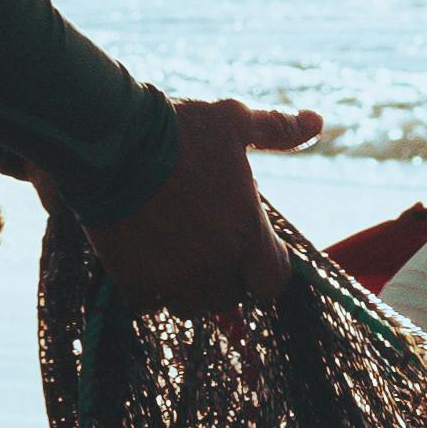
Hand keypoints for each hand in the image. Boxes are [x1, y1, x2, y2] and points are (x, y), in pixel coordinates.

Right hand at [91, 95, 327, 313]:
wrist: (110, 140)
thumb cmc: (178, 128)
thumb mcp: (233, 121)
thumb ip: (277, 130)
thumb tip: (316, 122)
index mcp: (247, 232)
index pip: (273, 281)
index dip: (265, 268)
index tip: (252, 252)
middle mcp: (216, 264)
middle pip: (232, 296)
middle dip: (227, 275)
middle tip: (207, 245)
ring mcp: (174, 277)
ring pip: (193, 306)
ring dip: (190, 289)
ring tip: (178, 257)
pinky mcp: (134, 282)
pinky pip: (149, 305)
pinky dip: (149, 290)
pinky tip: (143, 261)